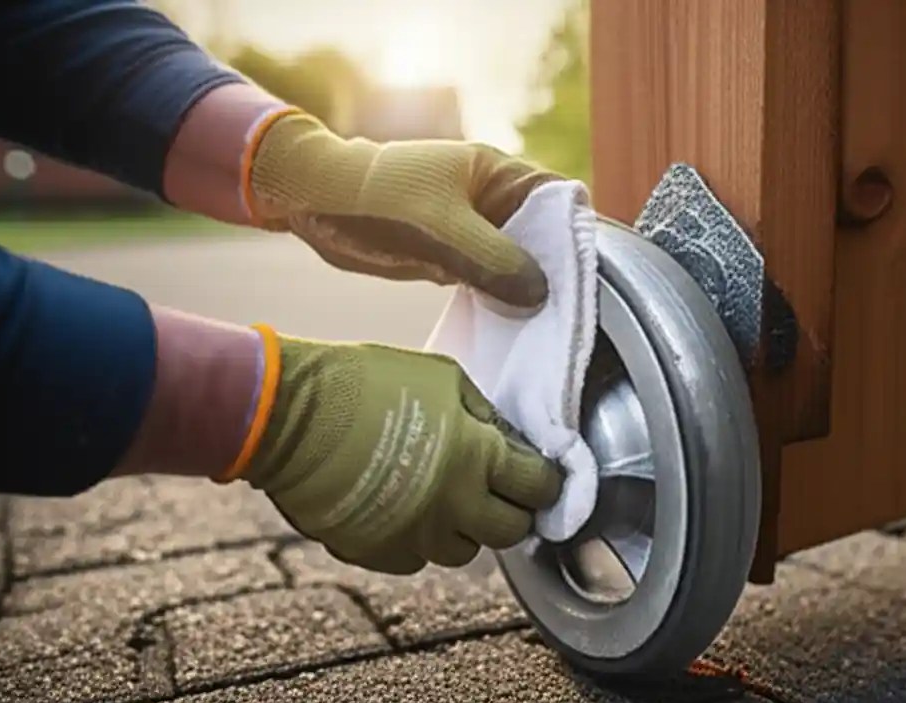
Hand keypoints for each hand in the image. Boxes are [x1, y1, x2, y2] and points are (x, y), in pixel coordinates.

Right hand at [240, 331, 561, 574]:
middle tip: (499, 488)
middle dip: (513, 509)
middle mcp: (454, 509)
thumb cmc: (364, 384)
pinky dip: (420, 538)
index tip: (539, 474)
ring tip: (445, 494)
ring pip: (466, 550)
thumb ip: (484, 414)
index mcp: (478, 460)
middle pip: (512, 531)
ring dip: (465, 526)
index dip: (544, 480)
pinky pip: (418, 557)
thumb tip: (507, 439)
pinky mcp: (379, 554)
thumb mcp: (442, 377)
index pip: (540, 488)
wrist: (287, 416)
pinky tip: (406, 506)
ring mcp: (416, 537)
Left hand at [247, 111, 556, 307]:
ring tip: (548, 326)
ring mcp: (472, 228)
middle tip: (574, 313)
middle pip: (541, 237)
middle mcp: (491, 200)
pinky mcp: (451, 254)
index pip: (557, 201)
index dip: (578, 235)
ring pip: (514, 262)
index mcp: (497, 173)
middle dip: (555, 270)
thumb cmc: (377, 200)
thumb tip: (539, 293)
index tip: (591, 278)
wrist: (314, 201)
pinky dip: (498, 298)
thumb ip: (492, 261)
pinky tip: (511, 325)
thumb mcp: (441, 231)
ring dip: (526, 289)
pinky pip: (487, 278)